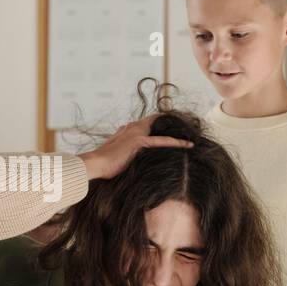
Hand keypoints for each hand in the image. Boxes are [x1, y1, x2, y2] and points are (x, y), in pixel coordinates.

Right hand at [77, 115, 192, 179]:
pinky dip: (176, 143)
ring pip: (162, 130)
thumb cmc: (103, 162)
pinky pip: (162, 141)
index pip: (148, 122)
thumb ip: (120, 142)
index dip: (160, 122)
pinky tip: (187, 145)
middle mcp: (133, 128)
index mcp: (127, 129)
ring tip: (191, 137)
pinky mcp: (139, 142)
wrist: (95, 164)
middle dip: (171, 123)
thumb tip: (124, 138)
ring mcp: (136, 133)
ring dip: (177, 132)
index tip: (173, 126)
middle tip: (186, 128)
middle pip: (157, 121)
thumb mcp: (113, 149)